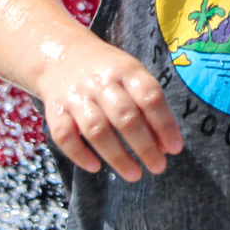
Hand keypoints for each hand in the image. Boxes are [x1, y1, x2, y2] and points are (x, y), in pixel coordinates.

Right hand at [35, 37, 183, 180]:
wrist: (61, 56)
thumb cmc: (107, 72)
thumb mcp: (131, 76)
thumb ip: (148, 106)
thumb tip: (164, 146)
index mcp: (126, 70)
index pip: (149, 97)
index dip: (165, 124)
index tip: (175, 148)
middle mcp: (100, 82)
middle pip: (125, 116)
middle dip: (144, 146)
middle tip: (158, 167)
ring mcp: (76, 96)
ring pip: (97, 129)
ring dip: (118, 156)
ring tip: (135, 174)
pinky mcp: (55, 111)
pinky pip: (65, 136)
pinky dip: (80, 155)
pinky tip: (96, 168)